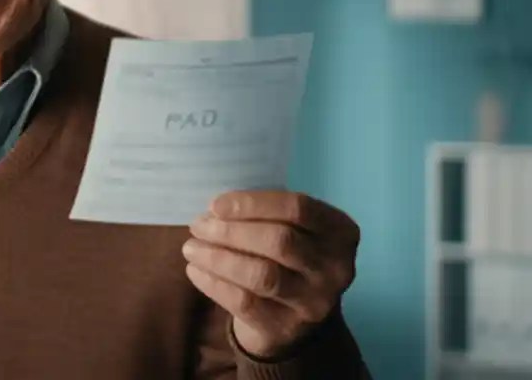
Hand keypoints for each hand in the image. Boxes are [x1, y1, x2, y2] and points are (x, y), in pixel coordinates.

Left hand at [182, 190, 359, 357]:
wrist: (293, 318)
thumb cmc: (286, 258)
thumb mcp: (290, 229)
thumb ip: (263, 214)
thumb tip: (213, 211)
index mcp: (340, 231)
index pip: (298, 209)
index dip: (253, 204)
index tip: (215, 204)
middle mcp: (336, 268)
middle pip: (279, 242)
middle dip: (230, 231)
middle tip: (198, 226)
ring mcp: (315, 302)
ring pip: (261, 275)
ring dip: (218, 258)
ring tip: (191, 248)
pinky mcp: (288, 328)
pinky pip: (244, 302)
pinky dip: (214, 283)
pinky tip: (196, 270)